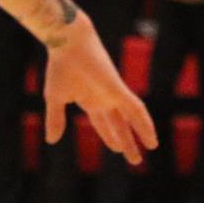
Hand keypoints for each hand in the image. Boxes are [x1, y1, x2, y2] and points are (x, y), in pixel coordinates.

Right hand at [41, 15, 157, 164]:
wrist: (67, 42)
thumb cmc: (60, 66)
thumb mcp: (55, 98)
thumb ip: (55, 119)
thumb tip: (51, 141)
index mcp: (90, 100)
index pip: (103, 123)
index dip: (110, 136)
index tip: (118, 149)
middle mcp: (104, 99)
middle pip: (119, 124)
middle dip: (127, 142)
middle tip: (136, 160)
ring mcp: (112, 94)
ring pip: (131, 118)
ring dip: (141, 134)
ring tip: (151, 147)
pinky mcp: (117, 89)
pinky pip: (135, 108)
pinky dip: (144, 122)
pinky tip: (150, 135)